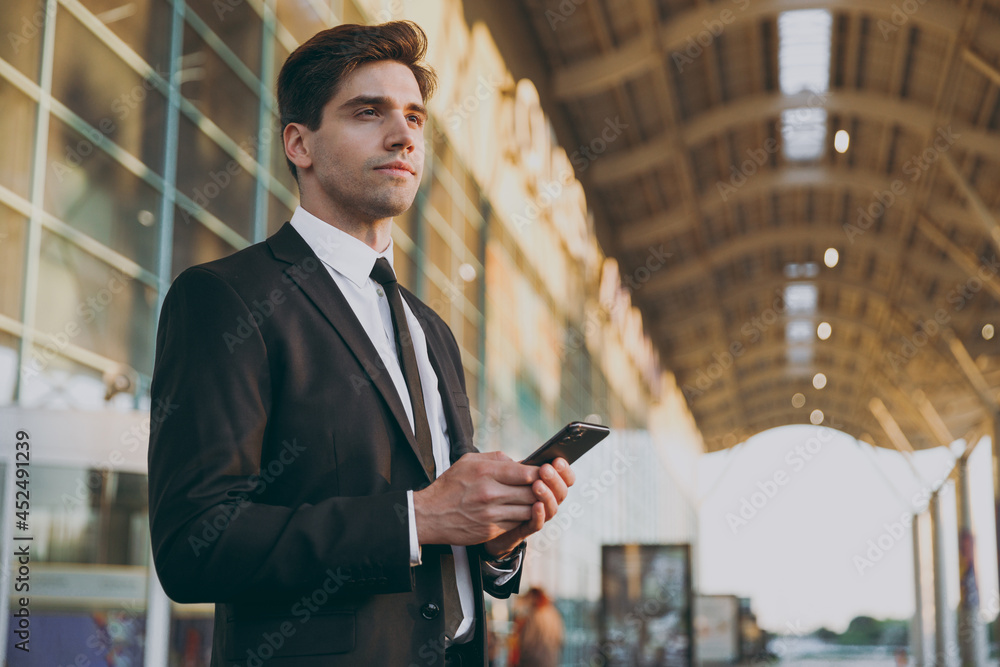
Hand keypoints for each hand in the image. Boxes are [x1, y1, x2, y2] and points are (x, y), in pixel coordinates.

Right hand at [412, 452, 540, 546]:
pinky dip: (522, 517)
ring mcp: (491, 513)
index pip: (526, 472)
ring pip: (528, 509)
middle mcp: (490, 493)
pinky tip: (520, 510)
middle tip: (544, 487)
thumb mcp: (468, 461)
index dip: (540, 473)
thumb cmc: (449, 486)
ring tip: (534, 499)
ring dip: (534, 504)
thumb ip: (496, 458)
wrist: (429, 516)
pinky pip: (517, 522)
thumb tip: (519, 462)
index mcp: (486, 472)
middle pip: (531, 492)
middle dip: (541, 489)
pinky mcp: (491, 530)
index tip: (544, 473)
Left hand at [483, 457, 574, 557]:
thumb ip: (515, 467)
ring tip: (538, 485)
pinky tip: (536, 505)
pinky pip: (537, 524)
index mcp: (545, 483)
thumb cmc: (494, 489)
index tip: (557, 461)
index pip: (565, 478)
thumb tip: (524, 461)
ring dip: (547, 496)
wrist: (478, 516)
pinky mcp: (524, 528)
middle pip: (561, 492)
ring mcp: (536, 515)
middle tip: (545, 470)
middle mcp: (545, 500)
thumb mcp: (502, 473)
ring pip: (552, 508)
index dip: (564, 470)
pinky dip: (539, 515)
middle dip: (555, 480)